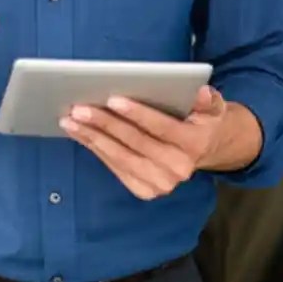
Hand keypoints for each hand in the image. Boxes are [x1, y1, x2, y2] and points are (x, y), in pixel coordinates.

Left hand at [59, 86, 228, 199]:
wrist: (203, 152)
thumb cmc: (200, 122)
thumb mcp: (212, 109)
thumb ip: (208, 101)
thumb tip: (202, 91)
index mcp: (195, 145)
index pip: (162, 128)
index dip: (137, 113)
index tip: (112, 99)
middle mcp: (179, 169)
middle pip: (135, 142)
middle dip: (105, 124)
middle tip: (79, 108)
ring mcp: (161, 183)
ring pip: (120, 157)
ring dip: (92, 138)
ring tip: (70, 120)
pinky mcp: (145, 190)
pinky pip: (114, 167)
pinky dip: (95, 149)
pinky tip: (79, 133)